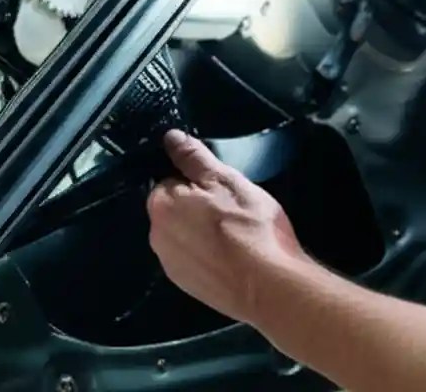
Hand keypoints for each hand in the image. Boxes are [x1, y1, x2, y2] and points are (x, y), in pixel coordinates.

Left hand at [146, 130, 307, 325]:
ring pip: (187, 237)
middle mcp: (157, 237)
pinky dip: (211, 258)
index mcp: (161, 206)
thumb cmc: (248, 227)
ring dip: (204, 234)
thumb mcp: (225, 180)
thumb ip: (194, 157)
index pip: (172, 181)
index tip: (221, 191)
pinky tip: (235, 259)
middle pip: (177, 211)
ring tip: (237, 237)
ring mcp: (171, 266)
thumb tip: (170, 137)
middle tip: (232, 211)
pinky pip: (197, 261)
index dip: (198, 183)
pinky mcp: (188, 287)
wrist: (268, 287)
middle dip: (199, 208)